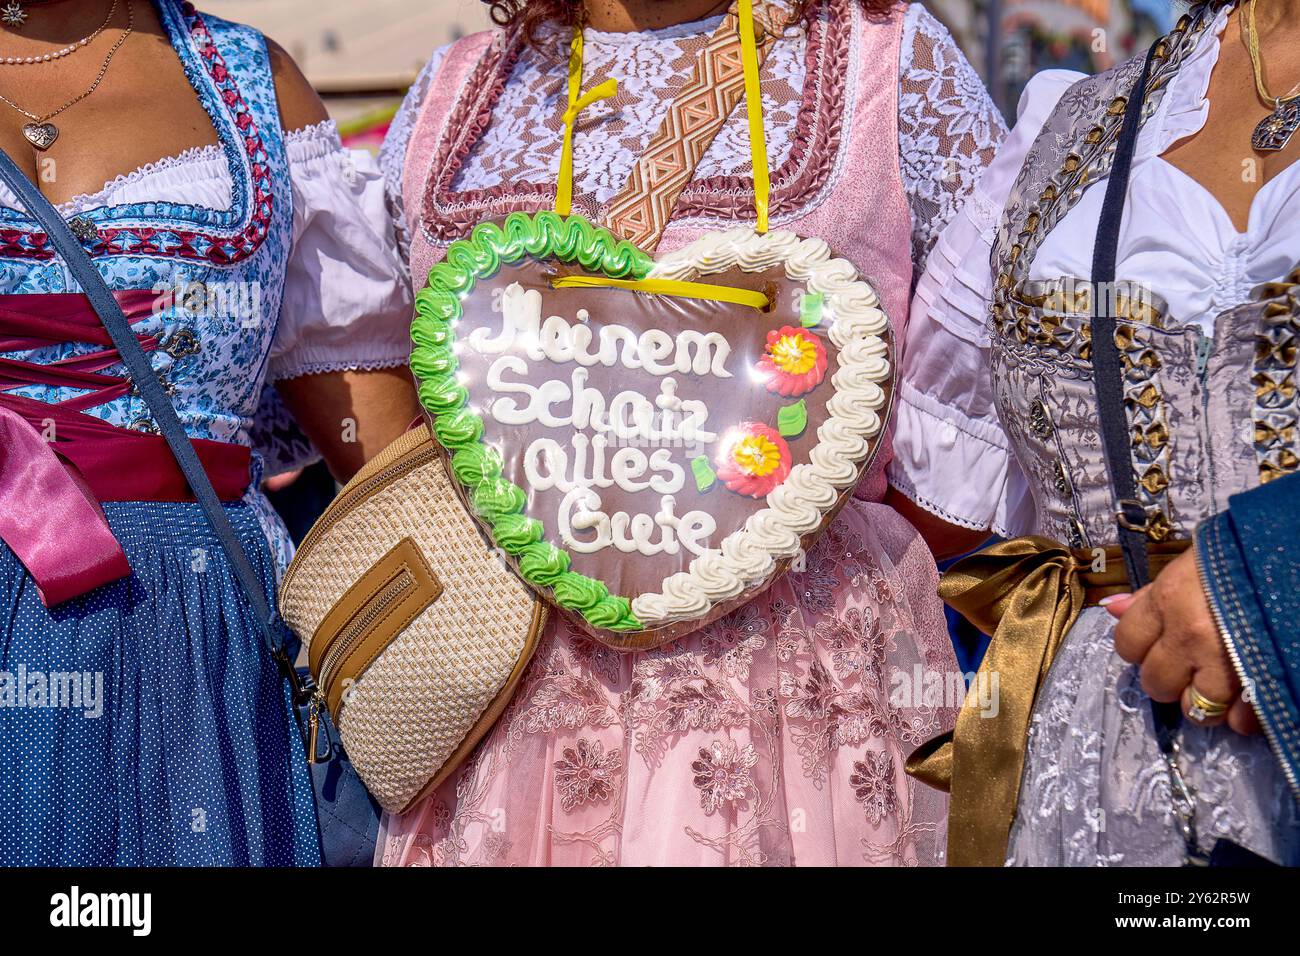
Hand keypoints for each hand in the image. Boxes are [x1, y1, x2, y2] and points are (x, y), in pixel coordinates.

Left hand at [1107, 548, 1260, 735]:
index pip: (1127, 644)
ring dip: (1203, 701)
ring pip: (1195, 709)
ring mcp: (1226, 663)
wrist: (1290, 558)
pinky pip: (1239, 721)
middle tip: (1189, 666)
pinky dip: (1242, 715)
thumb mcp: (1193, 565)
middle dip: (1168, 679)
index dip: (1139, 647)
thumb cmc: (1241, 560)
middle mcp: (1190, 635)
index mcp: (1169, 600)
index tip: (1156, 644)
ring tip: (1218, 684)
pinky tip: (1247, 696)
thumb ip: (1153, 593)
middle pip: (1155, 683)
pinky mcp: (1261, 684)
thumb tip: (1112, 607)